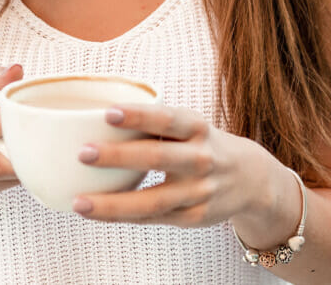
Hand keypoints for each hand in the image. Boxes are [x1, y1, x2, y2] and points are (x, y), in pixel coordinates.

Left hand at [71, 103, 280, 228]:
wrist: (250, 178)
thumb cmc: (202, 144)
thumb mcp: (189, 125)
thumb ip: (154, 123)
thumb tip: (93, 118)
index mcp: (196, 127)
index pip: (166, 118)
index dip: (138, 116)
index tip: (107, 113)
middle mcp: (200, 158)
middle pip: (156, 157)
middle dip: (118, 156)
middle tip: (83, 153)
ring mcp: (198, 191)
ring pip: (152, 200)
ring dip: (113, 202)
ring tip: (80, 202)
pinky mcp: (193, 217)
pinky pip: (152, 218)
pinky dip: (121, 216)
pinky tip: (95, 212)